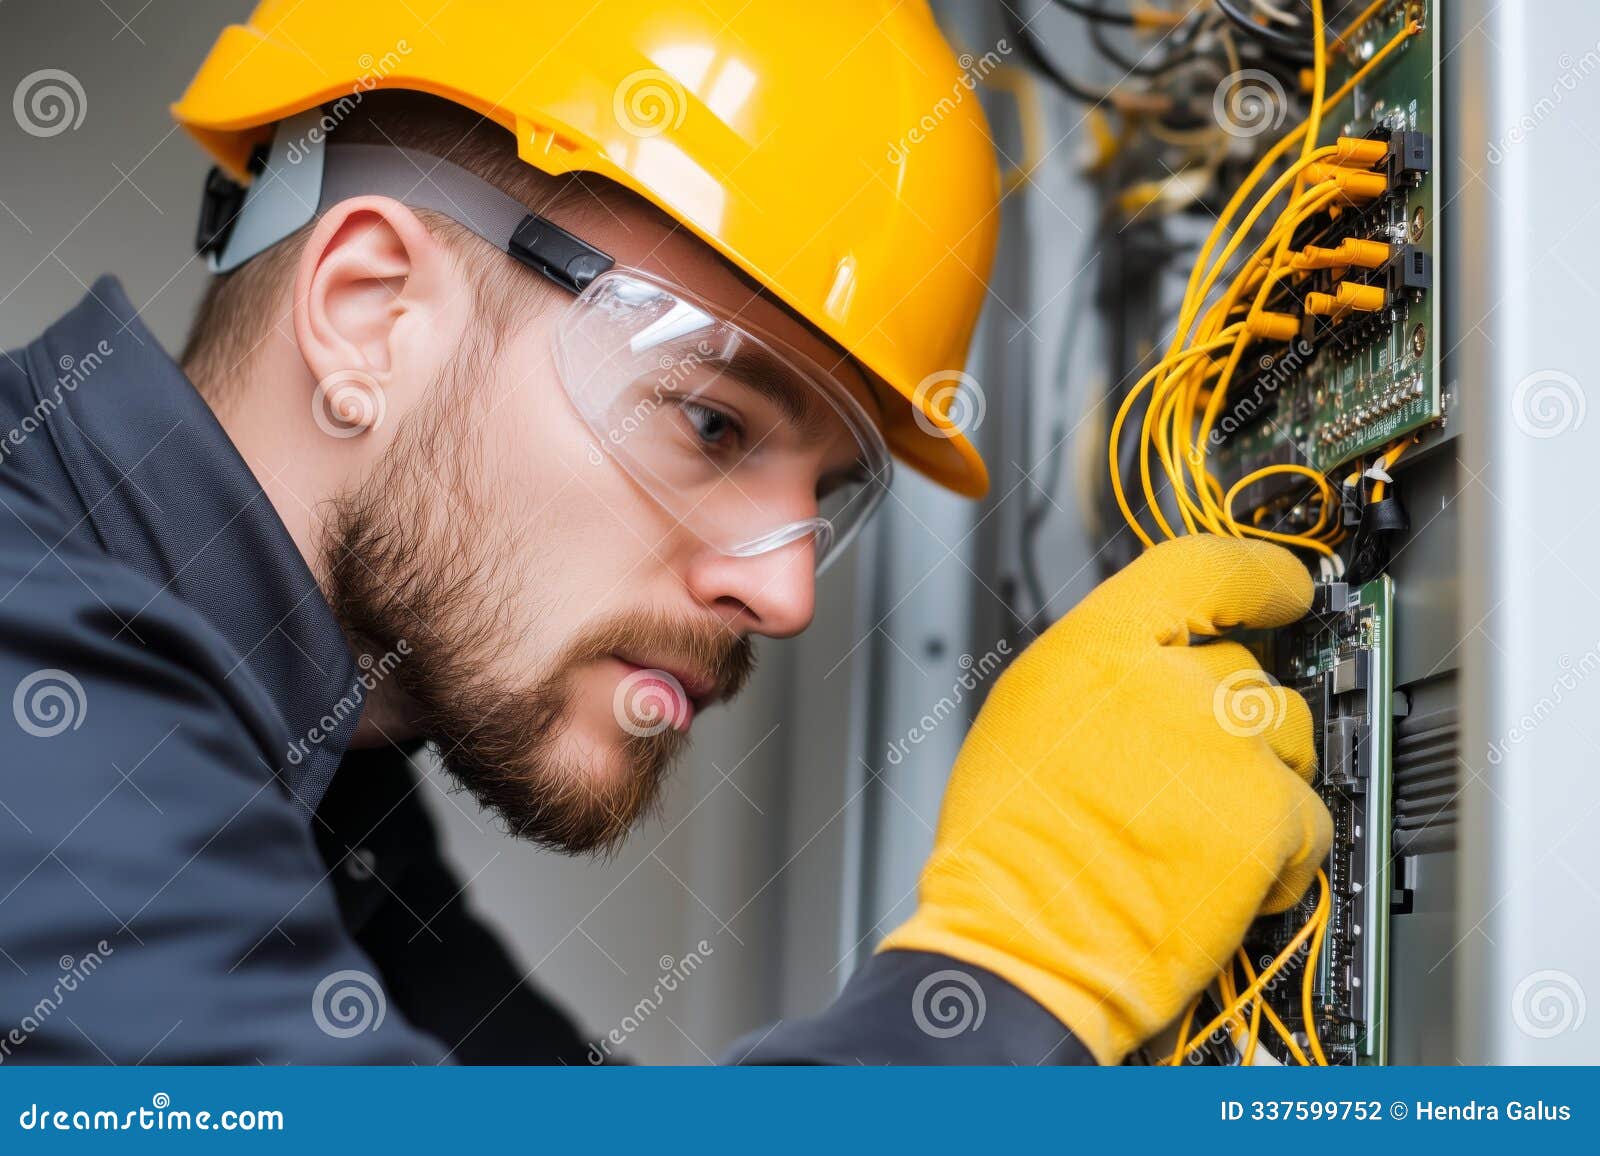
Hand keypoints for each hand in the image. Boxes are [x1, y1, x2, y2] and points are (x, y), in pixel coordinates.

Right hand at [879, 535, 1331, 1062]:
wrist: (1026, 944)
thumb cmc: (1009, 849)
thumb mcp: (1027, 714)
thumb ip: (1107, 667)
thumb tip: (1168, 656)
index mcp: (1098, 644)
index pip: (1205, 566)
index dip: (1258, 575)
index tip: (1284, 586)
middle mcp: (1168, 680)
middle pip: (1247, 665)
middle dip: (1228, 720)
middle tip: (1186, 773)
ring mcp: (1225, 746)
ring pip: (1288, 734)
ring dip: (1259, 777)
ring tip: (1197, 829)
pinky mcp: (1269, 816)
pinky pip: (1311, 814)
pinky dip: (1280, 850)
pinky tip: (1220, 872)